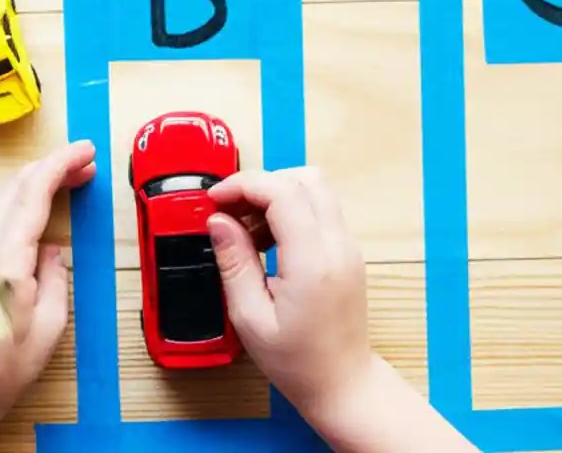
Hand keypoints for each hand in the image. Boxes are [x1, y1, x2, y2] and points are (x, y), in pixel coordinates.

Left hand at [0, 139, 95, 415]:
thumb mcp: (49, 326)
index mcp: (4, 261)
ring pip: (0, 196)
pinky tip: (36, 203)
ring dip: (34, 181)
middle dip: (52, 166)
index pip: (32, 194)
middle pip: (15, 187)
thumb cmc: (5, 366)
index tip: (86, 150)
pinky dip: (17, 199)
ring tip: (68, 179)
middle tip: (86, 163)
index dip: (60, 164)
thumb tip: (54, 249)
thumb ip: (55, 278)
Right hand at [207, 167, 372, 415]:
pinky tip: (265, 242)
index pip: (282, 191)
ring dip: (275, 197)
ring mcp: (346, 246)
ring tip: (244, 233)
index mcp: (313, 261)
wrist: (342, 383)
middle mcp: (337, 245)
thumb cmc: (297, 361)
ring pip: (314, 190)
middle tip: (229, 211)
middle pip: (304, 178)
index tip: (215, 198)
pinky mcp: (346, 252)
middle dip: (261, 184)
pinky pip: (319, 211)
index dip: (243, 184)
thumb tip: (218, 222)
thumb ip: (234, 263)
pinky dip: (289, 213)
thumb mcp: (250, 317)